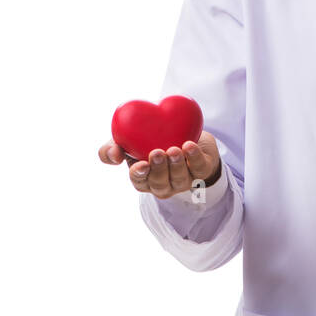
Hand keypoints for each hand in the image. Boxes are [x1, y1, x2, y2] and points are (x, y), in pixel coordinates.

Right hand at [98, 131, 222, 199]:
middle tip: (157, 153)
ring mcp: (184, 179)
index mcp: (145, 178)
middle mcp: (164, 183)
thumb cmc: (152, 140)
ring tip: (175, 149)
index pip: (139, 182)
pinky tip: (189, 146)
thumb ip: (113, 147)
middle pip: (160, 184)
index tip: (141, 165)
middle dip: (159, 170)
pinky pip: (199, 168)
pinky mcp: (202, 170)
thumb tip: (113, 155)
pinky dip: (195, 157)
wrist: (185, 131)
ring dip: (176, 164)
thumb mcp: (129, 142)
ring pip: (180, 179)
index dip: (139, 175)